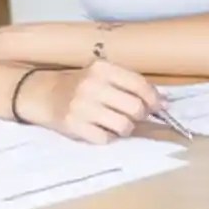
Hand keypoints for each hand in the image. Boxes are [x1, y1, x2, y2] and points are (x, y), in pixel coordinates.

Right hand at [16, 59, 164, 143]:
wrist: (44, 94)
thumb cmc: (81, 85)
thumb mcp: (103, 75)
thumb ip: (130, 84)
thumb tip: (164, 102)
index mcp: (103, 69)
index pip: (139, 85)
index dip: (154, 99)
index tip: (158, 107)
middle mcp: (92, 86)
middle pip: (135, 108)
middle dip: (140, 115)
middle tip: (135, 116)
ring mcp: (82, 107)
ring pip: (123, 126)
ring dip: (126, 128)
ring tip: (118, 124)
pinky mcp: (74, 126)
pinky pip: (105, 138)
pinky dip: (108, 137)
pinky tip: (101, 129)